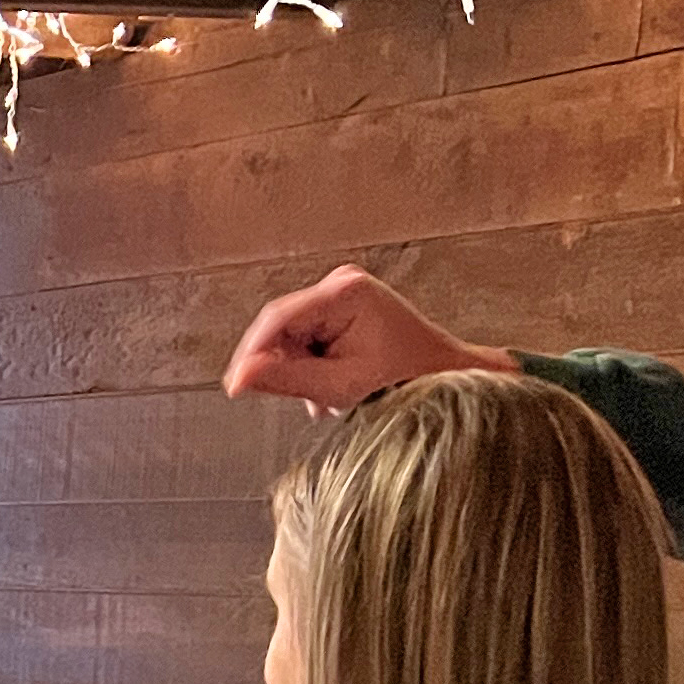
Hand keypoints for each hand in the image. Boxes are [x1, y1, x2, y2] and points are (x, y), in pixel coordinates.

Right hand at [222, 265, 516, 416]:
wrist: (449, 380)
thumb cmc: (410, 381)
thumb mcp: (341, 387)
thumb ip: (285, 380)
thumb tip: (238, 378)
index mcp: (345, 291)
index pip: (277, 318)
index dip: (251, 353)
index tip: (234, 386)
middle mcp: (342, 284)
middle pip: (282, 329)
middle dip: (284, 367)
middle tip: (306, 400)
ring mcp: (343, 295)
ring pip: (293, 338)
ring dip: (301, 372)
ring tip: (330, 396)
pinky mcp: (343, 310)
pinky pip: (307, 340)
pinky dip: (313, 367)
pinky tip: (334, 384)